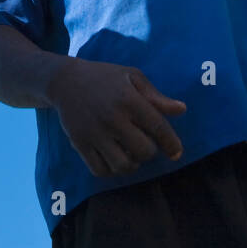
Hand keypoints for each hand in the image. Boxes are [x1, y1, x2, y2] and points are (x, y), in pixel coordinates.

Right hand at [46, 58, 186, 176]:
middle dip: (149, 151)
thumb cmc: (104, 78)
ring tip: (130, 154)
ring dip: (131, 164)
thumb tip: (182, 110)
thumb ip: (156, 97)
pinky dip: (111, 170)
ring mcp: (95, 133)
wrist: (65, 81)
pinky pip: (100, 170)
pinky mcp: (80, 143)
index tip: (176, 153)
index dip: (171, 144)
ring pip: (123, 165)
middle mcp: (112, 118)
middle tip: (144, 144)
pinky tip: (113, 159)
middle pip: (143, 151)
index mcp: (129, 99)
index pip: (158, 128)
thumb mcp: (132, 77)